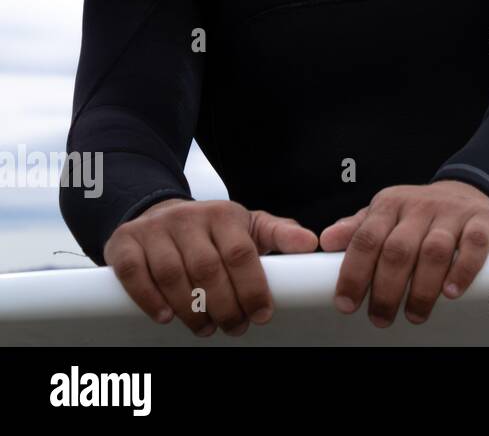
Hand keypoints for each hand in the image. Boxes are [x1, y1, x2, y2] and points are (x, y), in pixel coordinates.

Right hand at [103, 199, 318, 336]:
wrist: (159, 213)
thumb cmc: (211, 229)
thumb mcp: (248, 226)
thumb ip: (279, 234)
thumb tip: (311, 244)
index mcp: (223, 215)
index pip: (240, 253)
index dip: (253, 287)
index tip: (262, 315)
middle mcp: (188, 218)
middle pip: (207, 268)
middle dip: (224, 305)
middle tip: (234, 328)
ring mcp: (154, 230)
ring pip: (172, 274)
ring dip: (190, 309)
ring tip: (206, 329)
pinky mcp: (124, 243)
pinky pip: (133, 274)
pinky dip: (149, 298)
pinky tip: (165, 317)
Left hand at [321, 181, 488, 326]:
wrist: (468, 192)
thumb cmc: (419, 215)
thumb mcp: (385, 217)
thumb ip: (357, 230)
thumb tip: (326, 241)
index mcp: (390, 203)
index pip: (367, 238)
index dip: (354, 273)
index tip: (347, 304)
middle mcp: (421, 205)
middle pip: (398, 250)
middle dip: (386, 290)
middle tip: (382, 318)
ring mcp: (454, 211)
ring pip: (434, 251)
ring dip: (422, 288)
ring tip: (414, 314)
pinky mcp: (483, 220)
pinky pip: (474, 244)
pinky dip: (463, 270)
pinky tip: (452, 292)